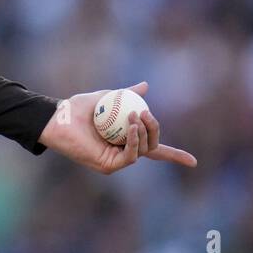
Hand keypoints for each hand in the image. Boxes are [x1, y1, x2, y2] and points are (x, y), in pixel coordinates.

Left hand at [37, 81, 196, 174]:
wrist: (58, 117)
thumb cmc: (76, 109)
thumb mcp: (106, 97)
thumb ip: (126, 94)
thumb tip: (145, 86)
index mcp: (124, 139)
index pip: (153, 149)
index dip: (175, 156)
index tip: (194, 163)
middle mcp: (122, 152)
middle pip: (152, 145)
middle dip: (155, 129)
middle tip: (145, 114)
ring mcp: (116, 160)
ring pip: (144, 149)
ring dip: (144, 131)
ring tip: (135, 115)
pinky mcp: (108, 166)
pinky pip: (130, 155)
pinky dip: (134, 141)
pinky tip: (132, 127)